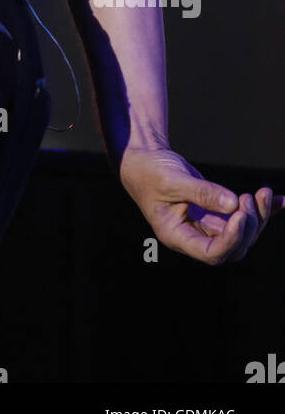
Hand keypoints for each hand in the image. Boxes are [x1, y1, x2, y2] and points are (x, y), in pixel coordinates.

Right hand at [118, 145, 283, 263]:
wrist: (143, 160)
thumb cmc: (150, 171)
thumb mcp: (171, 180)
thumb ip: (201, 192)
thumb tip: (234, 204)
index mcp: (177, 236)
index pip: (212, 253)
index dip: (231, 239)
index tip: (239, 213)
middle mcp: (195, 236)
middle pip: (232, 247)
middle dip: (247, 226)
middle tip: (249, 197)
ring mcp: (207, 225)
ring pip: (241, 234)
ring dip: (257, 216)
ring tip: (264, 192)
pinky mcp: (215, 212)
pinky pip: (243, 217)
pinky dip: (264, 210)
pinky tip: (281, 201)